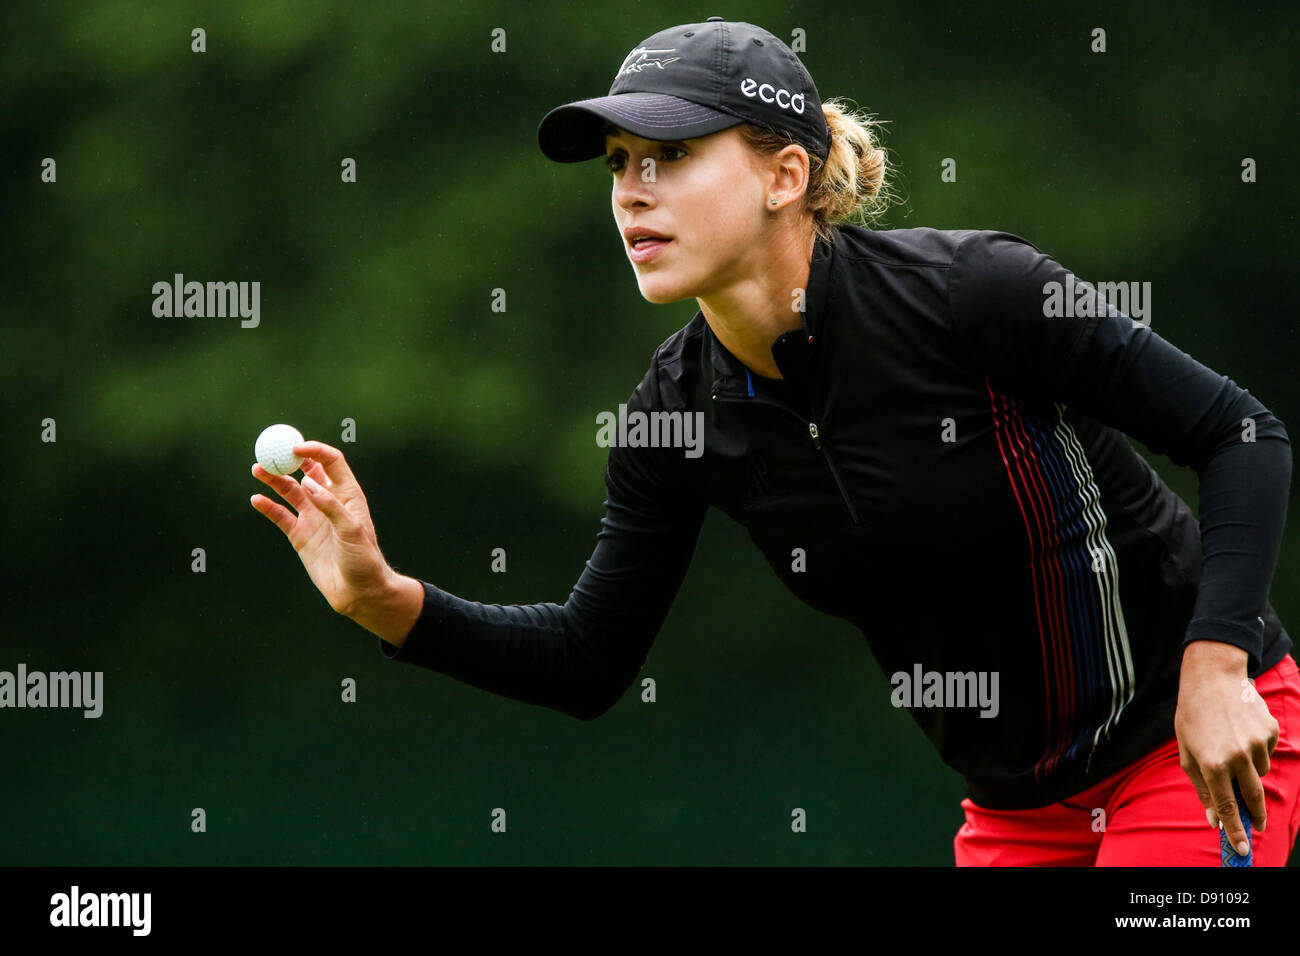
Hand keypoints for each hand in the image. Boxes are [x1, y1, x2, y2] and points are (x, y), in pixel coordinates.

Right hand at [250, 440, 394, 617]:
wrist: (357, 591)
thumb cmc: (363, 558)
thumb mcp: (352, 530)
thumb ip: (330, 506)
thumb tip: (308, 482)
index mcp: (347, 494)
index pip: (331, 462)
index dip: (314, 450)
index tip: (294, 447)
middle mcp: (328, 501)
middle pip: (306, 472)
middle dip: (289, 460)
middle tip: (270, 452)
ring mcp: (313, 518)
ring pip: (290, 492)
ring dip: (274, 480)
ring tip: (257, 470)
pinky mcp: (300, 535)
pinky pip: (280, 516)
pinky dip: (268, 507)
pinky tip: (256, 499)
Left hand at [1174, 640, 1277, 855]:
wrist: (1212, 678)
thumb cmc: (1192, 716)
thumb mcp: (1186, 752)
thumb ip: (1201, 787)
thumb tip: (1212, 817)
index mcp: (1212, 763)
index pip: (1227, 806)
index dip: (1234, 830)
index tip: (1241, 849)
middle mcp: (1238, 755)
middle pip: (1252, 797)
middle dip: (1254, 816)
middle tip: (1256, 828)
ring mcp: (1257, 743)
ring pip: (1260, 773)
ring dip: (1248, 770)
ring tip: (1230, 747)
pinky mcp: (1270, 732)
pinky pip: (1267, 753)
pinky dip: (1256, 750)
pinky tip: (1241, 732)